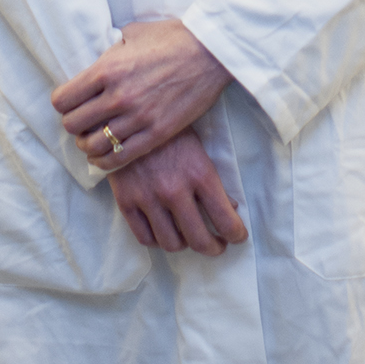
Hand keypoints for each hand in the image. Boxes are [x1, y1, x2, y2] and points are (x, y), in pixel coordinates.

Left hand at [51, 19, 231, 170]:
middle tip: (82, 120)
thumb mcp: (132, 35)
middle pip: (73, 125)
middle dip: (73, 124)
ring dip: (88, 144)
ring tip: (93, 137)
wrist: (210, 53)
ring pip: (92, 145)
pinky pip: (118, 159)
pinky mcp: (155, 134)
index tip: (70, 102)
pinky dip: (105, 161)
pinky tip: (105, 155)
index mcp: (107, 69)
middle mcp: (117, 96)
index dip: (62, 103)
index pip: (63, 100)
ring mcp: (137, 118)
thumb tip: (96, 60)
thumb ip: (110, 51)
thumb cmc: (172, 37)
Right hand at [108, 128, 247, 255]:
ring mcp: (148, 198)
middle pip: (199, 241)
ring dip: (185, 244)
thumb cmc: (170, 131)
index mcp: (199, 174)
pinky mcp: (126, 202)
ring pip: (172, 244)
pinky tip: (164, 231)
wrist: (128, 116)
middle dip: (214, 247)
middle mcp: (175, 190)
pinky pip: (145, 238)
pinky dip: (158, 240)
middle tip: (217, 245)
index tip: (238, 237)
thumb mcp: (198, 149)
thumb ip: (213, 181)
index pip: (225, 220)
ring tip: (189, 236)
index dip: (236, 235)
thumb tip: (230, 208)